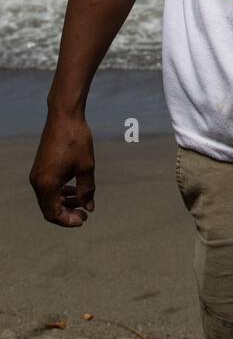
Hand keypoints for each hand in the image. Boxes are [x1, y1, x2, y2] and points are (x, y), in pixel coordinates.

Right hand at [30, 112, 95, 227]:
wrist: (64, 117)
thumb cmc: (76, 141)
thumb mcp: (86, 167)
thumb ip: (87, 190)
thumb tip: (89, 208)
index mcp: (47, 184)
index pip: (53, 214)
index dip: (68, 221)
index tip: (84, 219)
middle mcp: (37, 182)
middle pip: (49, 208)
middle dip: (67, 213)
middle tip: (85, 214)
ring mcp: (37, 174)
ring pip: (49, 198)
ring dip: (65, 203)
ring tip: (83, 202)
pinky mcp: (41, 168)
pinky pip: (49, 187)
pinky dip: (61, 192)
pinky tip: (75, 189)